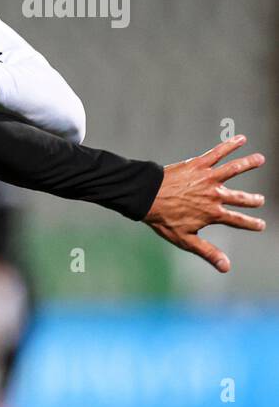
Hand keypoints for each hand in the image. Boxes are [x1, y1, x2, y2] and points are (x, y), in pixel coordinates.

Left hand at [143, 135, 265, 272]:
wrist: (146, 196)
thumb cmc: (163, 219)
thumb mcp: (186, 240)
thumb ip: (208, 252)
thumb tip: (227, 267)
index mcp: (212, 213)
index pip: (237, 220)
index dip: (251, 224)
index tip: (261, 225)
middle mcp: (214, 195)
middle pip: (239, 197)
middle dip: (251, 200)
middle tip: (260, 201)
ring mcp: (208, 178)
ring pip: (233, 170)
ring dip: (248, 164)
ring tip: (260, 159)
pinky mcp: (199, 165)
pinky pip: (217, 153)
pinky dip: (229, 145)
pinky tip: (240, 138)